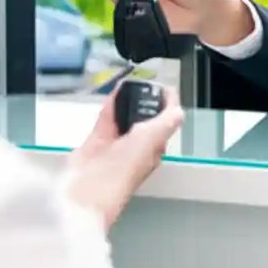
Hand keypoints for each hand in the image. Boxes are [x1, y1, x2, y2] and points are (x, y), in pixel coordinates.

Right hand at [65, 84, 184, 230]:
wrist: (89, 185)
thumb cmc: (123, 168)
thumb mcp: (152, 138)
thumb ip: (166, 122)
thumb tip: (178, 110)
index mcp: (155, 147)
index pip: (166, 122)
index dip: (167, 104)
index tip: (164, 87)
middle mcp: (137, 146)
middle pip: (145, 118)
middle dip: (145, 100)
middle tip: (143, 82)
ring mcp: (117, 144)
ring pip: (125, 116)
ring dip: (127, 100)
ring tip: (129, 83)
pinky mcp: (98, 142)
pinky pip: (107, 119)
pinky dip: (111, 105)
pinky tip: (114, 92)